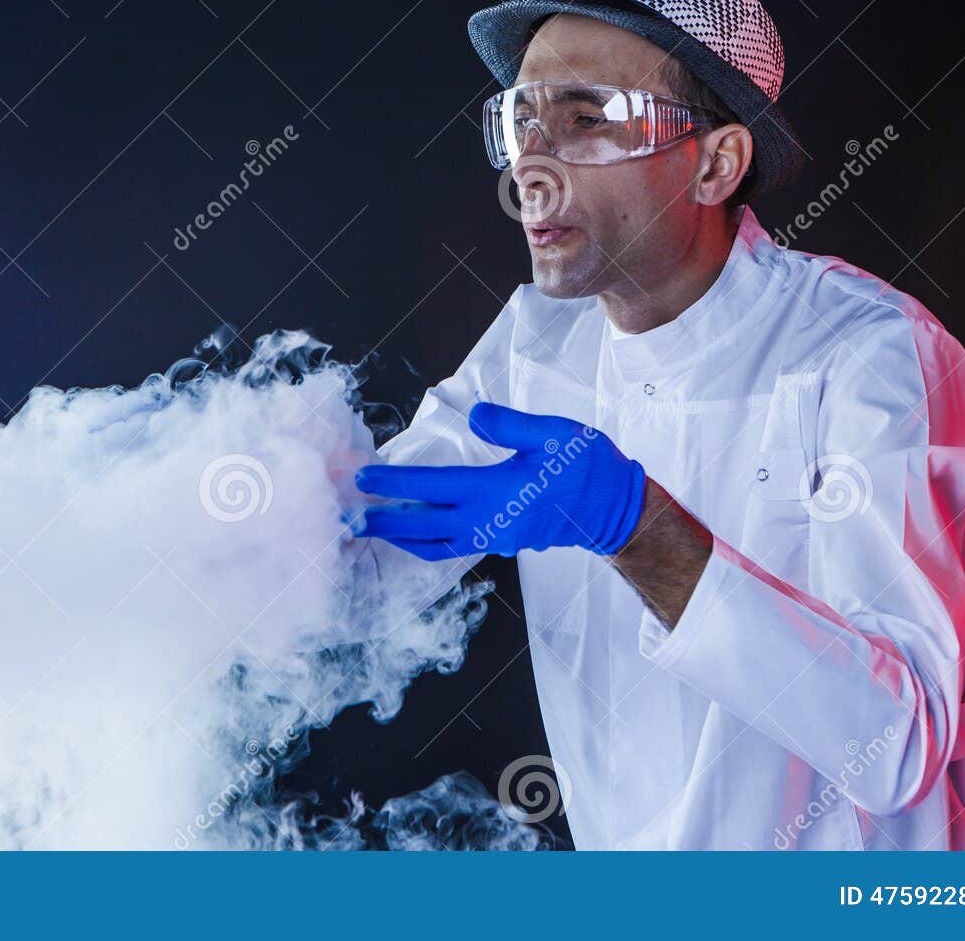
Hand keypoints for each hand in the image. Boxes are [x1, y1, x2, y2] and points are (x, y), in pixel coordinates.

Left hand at [353, 401, 646, 560]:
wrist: (616, 511)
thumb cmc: (588, 469)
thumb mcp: (554, 434)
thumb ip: (510, 425)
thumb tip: (473, 416)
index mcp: (496, 492)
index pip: (431, 487)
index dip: (393, 483)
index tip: (362, 479)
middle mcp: (488, 521)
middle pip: (422, 526)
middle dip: (382, 521)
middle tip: (348, 517)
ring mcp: (494, 537)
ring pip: (434, 545)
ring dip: (400, 537)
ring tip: (372, 528)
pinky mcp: (502, 542)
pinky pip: (451, 548)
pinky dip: (425, 543)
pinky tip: (414, 533)